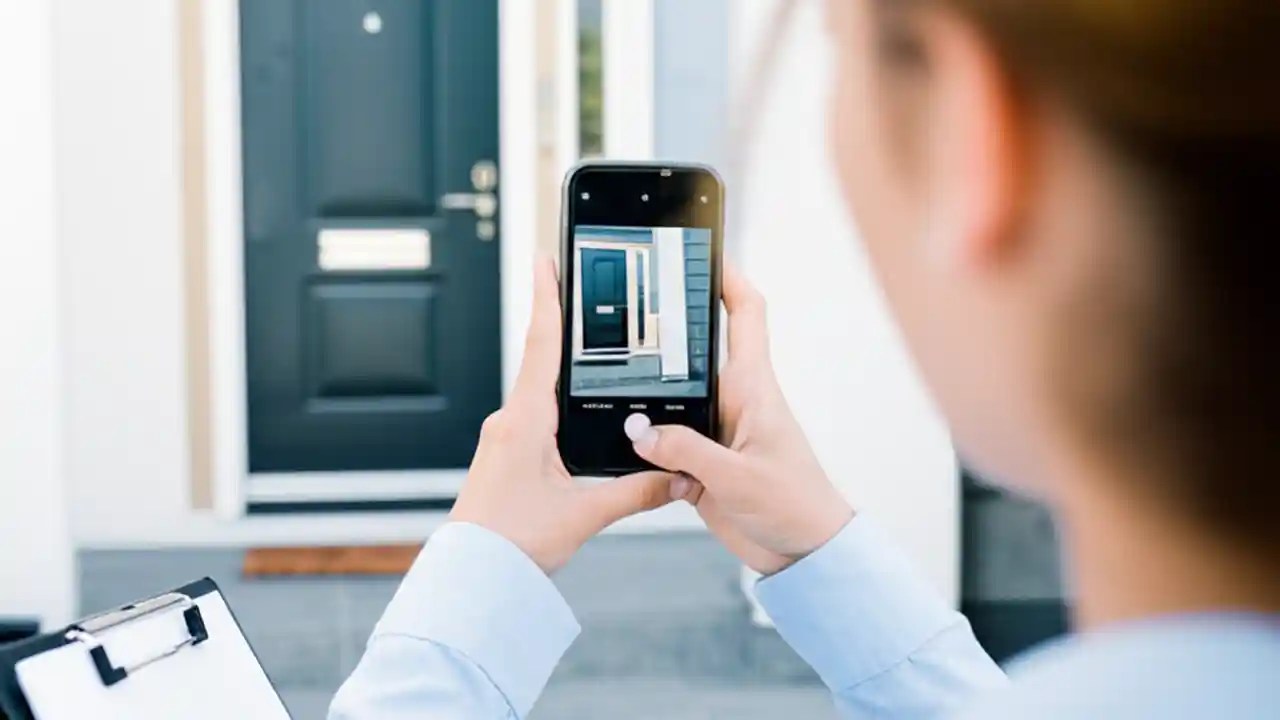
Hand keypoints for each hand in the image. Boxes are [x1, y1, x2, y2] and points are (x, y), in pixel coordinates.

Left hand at [450, 256, 676, 573]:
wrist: (472, 579)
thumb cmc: (513, 544)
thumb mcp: (584, 514)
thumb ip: (637, 492)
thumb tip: (679, 477)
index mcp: (525, 421)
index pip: (540, 345)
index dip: (546, 299)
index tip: (545, 258)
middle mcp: (508, 422)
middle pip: (539, 360)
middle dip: (559, 325)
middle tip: (573, 286)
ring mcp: (502, 440)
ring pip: (537, 393)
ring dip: (559, 369)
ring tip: (584, 345)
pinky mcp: (502, 459)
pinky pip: (533, 418)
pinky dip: (555, 406)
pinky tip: (573, 416)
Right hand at [629, 265, 853, 574]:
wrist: (802, 553)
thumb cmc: (794, 506)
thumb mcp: (737, 478)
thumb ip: (685, 451)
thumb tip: (640, 430)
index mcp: (752, 388)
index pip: (743, 314)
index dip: (725, 276)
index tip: (699, 249)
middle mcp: (732, 401)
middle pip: (690, 353)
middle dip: (659, 338)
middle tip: (623, 317)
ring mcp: (714, 431)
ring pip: (667, 403)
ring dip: (647, 408)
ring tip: (616, 402)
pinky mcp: (701, 462)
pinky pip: (662, 444)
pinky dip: (646, 451)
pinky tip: (634, 460)